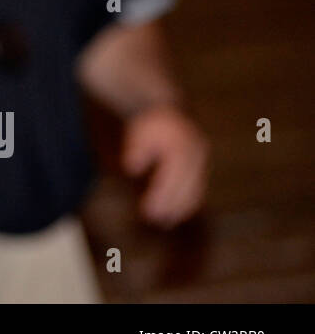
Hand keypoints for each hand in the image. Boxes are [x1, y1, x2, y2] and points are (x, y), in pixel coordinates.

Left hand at [121, 104, 209, 227]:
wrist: (172, 111)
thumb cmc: (151, 124)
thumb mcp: (138, 132)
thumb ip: (135, 149)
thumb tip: (130, 168)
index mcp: (181, 144)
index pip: (172, 175)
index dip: (161, 195)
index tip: (149, 210)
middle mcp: (196, 154)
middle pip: (186, 186)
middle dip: (171, 205)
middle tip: (155, 220)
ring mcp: (203, 161)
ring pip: (196, 190)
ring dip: (181, 208)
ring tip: (164, 222)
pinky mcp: (203, 168)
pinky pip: (198, 189)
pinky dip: (188, 203)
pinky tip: (174, 215)